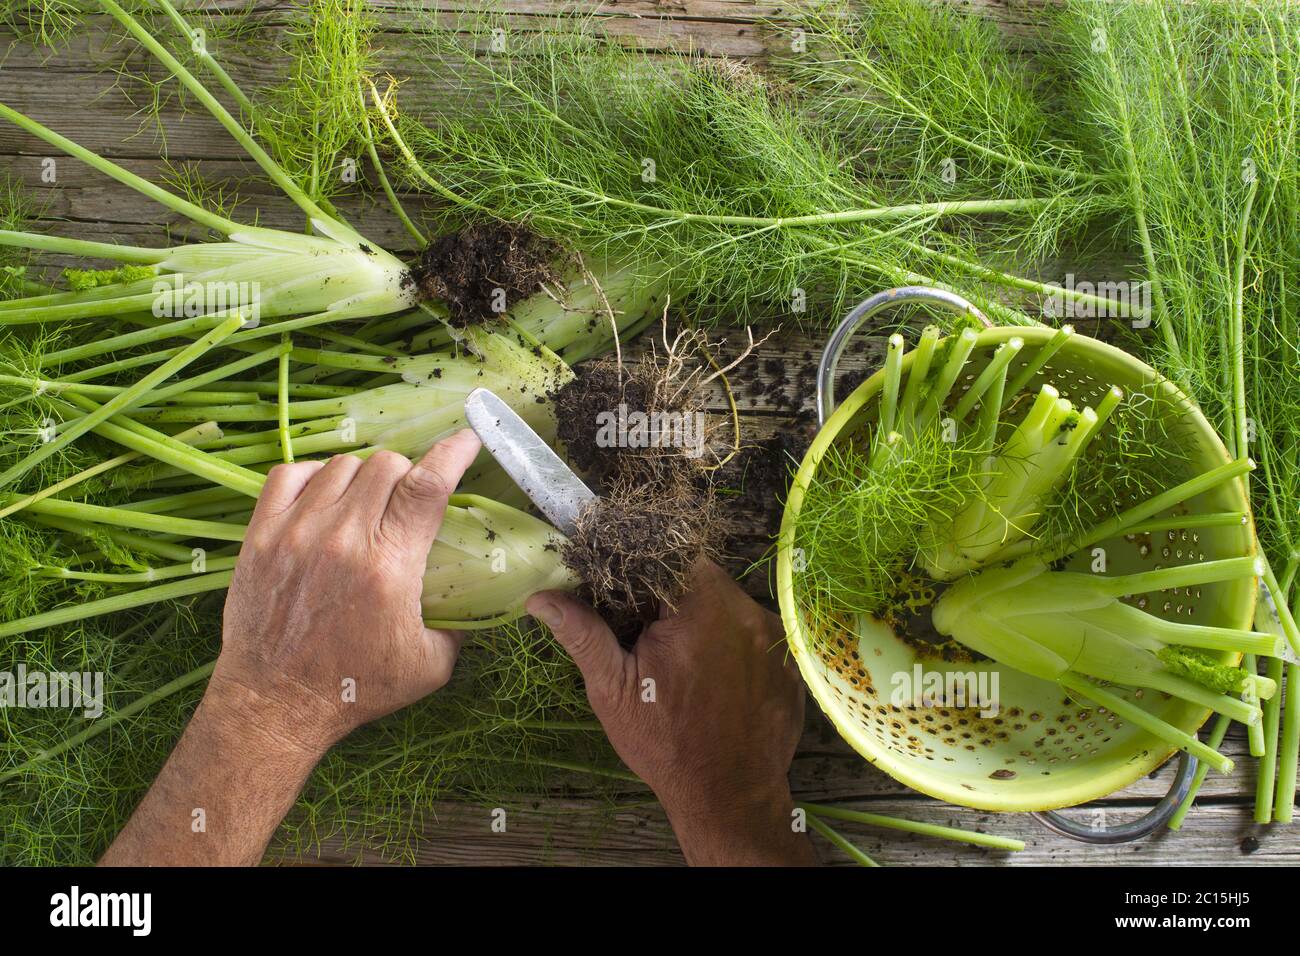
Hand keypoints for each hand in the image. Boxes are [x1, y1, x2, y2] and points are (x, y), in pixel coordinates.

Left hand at [101, 432, 482, 865]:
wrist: (275, 704)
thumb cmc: (358, 687)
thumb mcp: (431, 664)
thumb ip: (461, 621)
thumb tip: (482, 588)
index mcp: (390, 567)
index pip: (427, 485)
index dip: (453, 452)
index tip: (467, 440)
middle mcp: (343, 540)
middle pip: (387, 464)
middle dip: (408, 473)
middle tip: (408, 499)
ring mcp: (296, 533)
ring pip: (342, 465)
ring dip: (364, 477)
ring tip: (366, 504)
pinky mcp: (260, 536)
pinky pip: (291, 473)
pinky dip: (315, 475)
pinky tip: (325, 496)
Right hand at [526, 560, 815, 864]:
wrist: (729, 798)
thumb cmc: (665, 742)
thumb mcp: (614, 688)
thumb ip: (583, 633)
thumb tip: (540, 598)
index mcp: (703, 605)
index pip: (674, 557)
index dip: (648, 574)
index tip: (632, 602)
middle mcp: (748, 612)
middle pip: (705, 581)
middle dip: (676, 601)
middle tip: (653, 639)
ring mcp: (776, 638)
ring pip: (732, 608)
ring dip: (707, 624)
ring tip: (685, 665)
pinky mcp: (791, 664)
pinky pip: (757, 639)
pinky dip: (735, 650)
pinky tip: (716, 682)